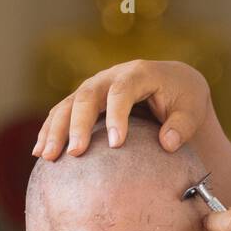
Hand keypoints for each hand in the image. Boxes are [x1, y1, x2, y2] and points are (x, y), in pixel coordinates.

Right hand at [33, 60, 210, 158]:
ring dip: (55, 129)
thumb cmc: (183, 98)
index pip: (122, 92)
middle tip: (74, 153)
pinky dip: (49, 130)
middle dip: (78, 125)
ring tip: (46, 156)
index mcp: (138, 74)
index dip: (116, 116)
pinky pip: (62, 112)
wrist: (173, 83)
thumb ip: (183, 125)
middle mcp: (111, 76)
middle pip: (87, 96)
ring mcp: (94, 87)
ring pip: (68, 104)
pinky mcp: (85, 100)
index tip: (115, 144)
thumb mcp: (191, 109)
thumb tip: (168, 143)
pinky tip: (39, 153)